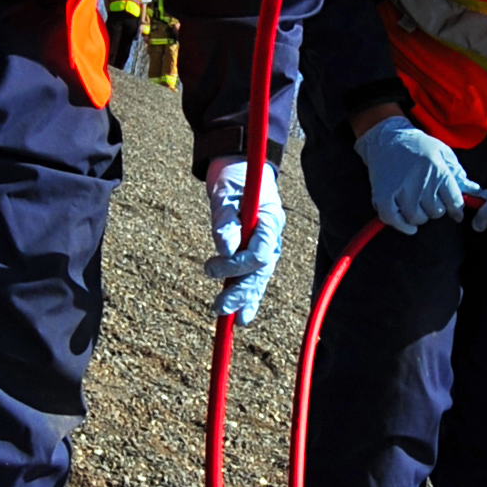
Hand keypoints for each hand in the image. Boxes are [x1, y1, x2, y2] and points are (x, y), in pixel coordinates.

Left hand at [204, 160, 285, 325]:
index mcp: (270, 220)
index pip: (260, 252)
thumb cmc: (234, 175)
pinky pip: (254, 277)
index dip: (238, 265)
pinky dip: (248, 296)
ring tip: (232, 320)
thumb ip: (225, 220)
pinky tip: (241, 316)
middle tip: (219, 306)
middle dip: (241, 291)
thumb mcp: (225, 191)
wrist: (240, 166)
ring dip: (245, 299)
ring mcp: (266, 245)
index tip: (214, 266)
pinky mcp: (255, 250)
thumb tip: (224, 249)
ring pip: (259, 278)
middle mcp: (272, 236)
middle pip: (261, 271)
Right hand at [353, 115, 467, 232]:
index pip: (455, 202)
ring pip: (418, 218)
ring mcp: (401, 189)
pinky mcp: (383, 195)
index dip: (456, 210)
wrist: (387, 138)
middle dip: (436, 209)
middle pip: (437, 212)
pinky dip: (402, 226)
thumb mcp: (442, 152)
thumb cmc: (418, 146)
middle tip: (430, 200)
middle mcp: (421, 181)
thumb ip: (458, 172)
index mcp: (438, 170)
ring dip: (420, 216)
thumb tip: (475, 190)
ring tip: (417, 205)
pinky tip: (408, 224)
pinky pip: (394, 220)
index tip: (455, 213)